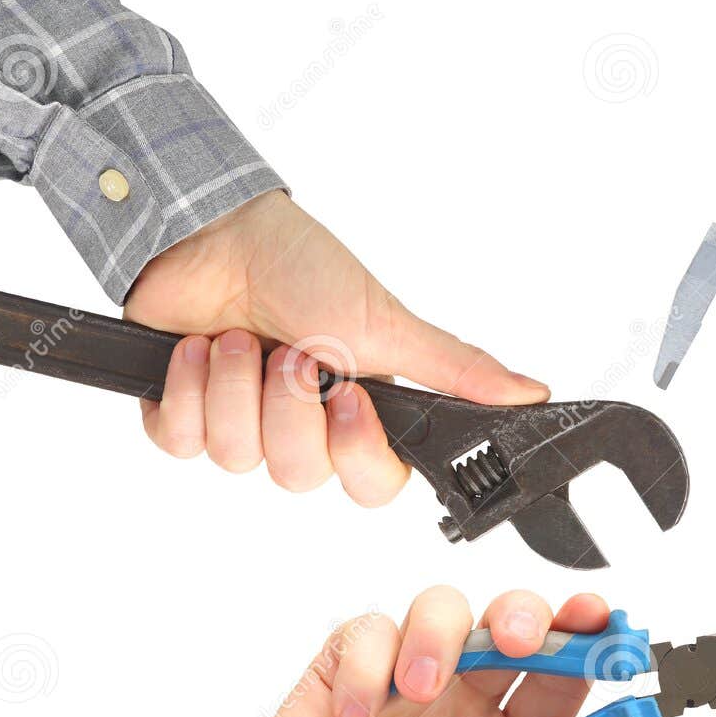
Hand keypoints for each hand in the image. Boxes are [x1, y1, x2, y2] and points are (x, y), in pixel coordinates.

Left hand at [129, 190, 547, 504]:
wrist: (214, 231)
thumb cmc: (302, 268)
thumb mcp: (389, 324)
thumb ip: (457, 370)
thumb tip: (533, 393)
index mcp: (359, 418)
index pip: (373, 485)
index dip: (355, 451)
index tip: (347, 397)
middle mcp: (304, 430)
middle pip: (299, 475)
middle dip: (288, 405)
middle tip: (290, 352)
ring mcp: (242, 425)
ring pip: (238, 458)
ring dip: (236, 387)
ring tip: (240, 339)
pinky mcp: (182, 415)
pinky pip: (182, 442)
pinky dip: (188, 389)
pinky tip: (196, 349)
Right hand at [231, 587, 630, 716]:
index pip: (564, 677)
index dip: (590, 647)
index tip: (609, 630)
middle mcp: (467, 701)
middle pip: (515, 623)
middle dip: (526, 614)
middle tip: (520, 638)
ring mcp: (410, 679)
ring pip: (446, 608)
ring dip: (438, 638)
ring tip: (417, 691)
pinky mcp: (353, 665)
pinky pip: (373, 628)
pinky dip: (368, 667)